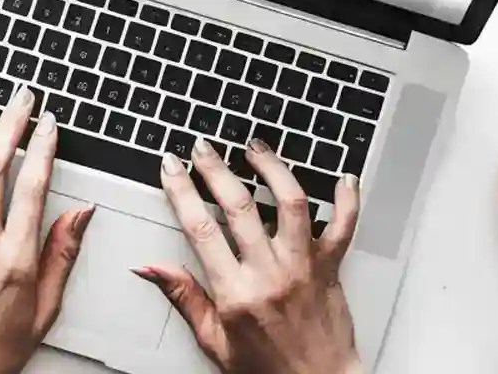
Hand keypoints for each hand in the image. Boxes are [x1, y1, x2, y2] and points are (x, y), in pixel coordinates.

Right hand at [134, 137, 364, 373]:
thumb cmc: (267, 370)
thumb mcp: (215, 341)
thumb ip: (184, 298)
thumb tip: (150, 268)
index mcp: (235, 294)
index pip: (201, 230)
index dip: (181, 192)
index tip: (171, 167)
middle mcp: (270, 274)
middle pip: (239, 206)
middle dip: (216, 169)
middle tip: (203, 146)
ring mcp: (303, 267)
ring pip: (291, 203)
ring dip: (272, 168)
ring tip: (256, 147)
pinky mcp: (331, 268)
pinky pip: (343, 226)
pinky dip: (347, 200)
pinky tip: (343, 177)